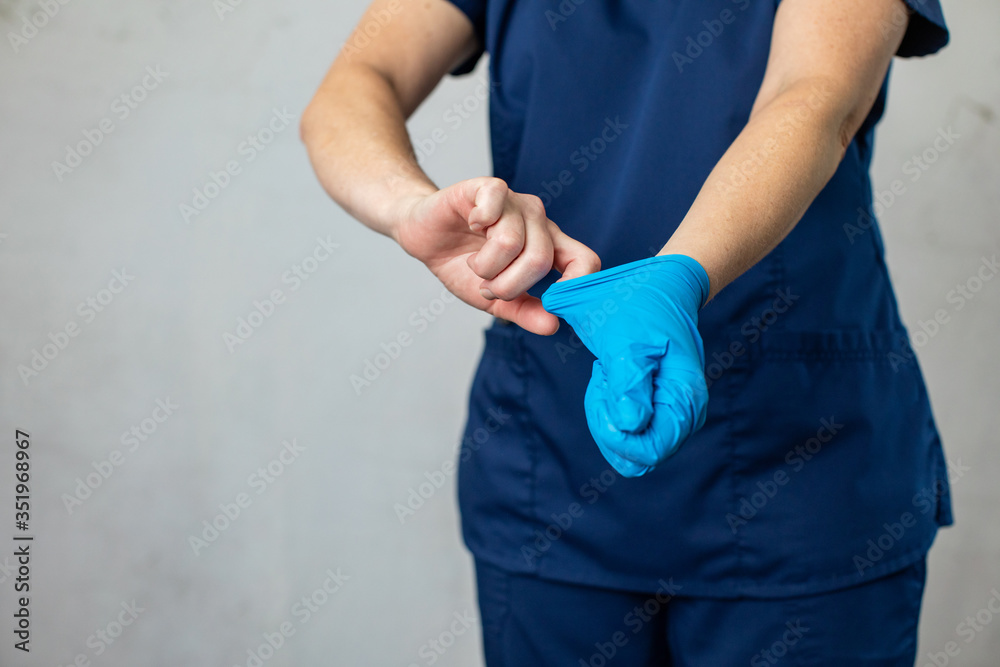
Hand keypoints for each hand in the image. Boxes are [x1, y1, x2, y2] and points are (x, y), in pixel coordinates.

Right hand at [393, 177, 600, 335]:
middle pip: (539, 260)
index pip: (585, 261)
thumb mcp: (495, 299)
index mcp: (549, 246)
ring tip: (475, 262)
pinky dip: (478, 223)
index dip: (576, 284)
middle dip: (505, 285)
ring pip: (511, 242)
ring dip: (485, 265)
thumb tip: (553, 326)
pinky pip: (494, 205)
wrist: (425, 239)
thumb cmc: (462, 265)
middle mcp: (538, 220)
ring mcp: (515, 202)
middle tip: (487, 284)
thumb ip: (525, 311)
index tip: (548, 303)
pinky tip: (472, 224)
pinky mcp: (488, 187)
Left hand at [541, 255, 709, 476]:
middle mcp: (685, 413)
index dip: (615, 434)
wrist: (659, 284)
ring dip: (609, 417)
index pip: (649, 450)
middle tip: (604, 380)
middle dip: (609, 425)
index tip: (604, 388)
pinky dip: (611, 411)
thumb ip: (628, 384)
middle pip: (639, 456)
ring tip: (608, 375)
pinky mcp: (660, 409)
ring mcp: (674, 413)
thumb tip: (631, 426)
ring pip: (632, 447)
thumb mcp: (626, 337)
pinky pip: (629, 431)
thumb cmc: (639, 305)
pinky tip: (609, 378)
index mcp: (684, 397)